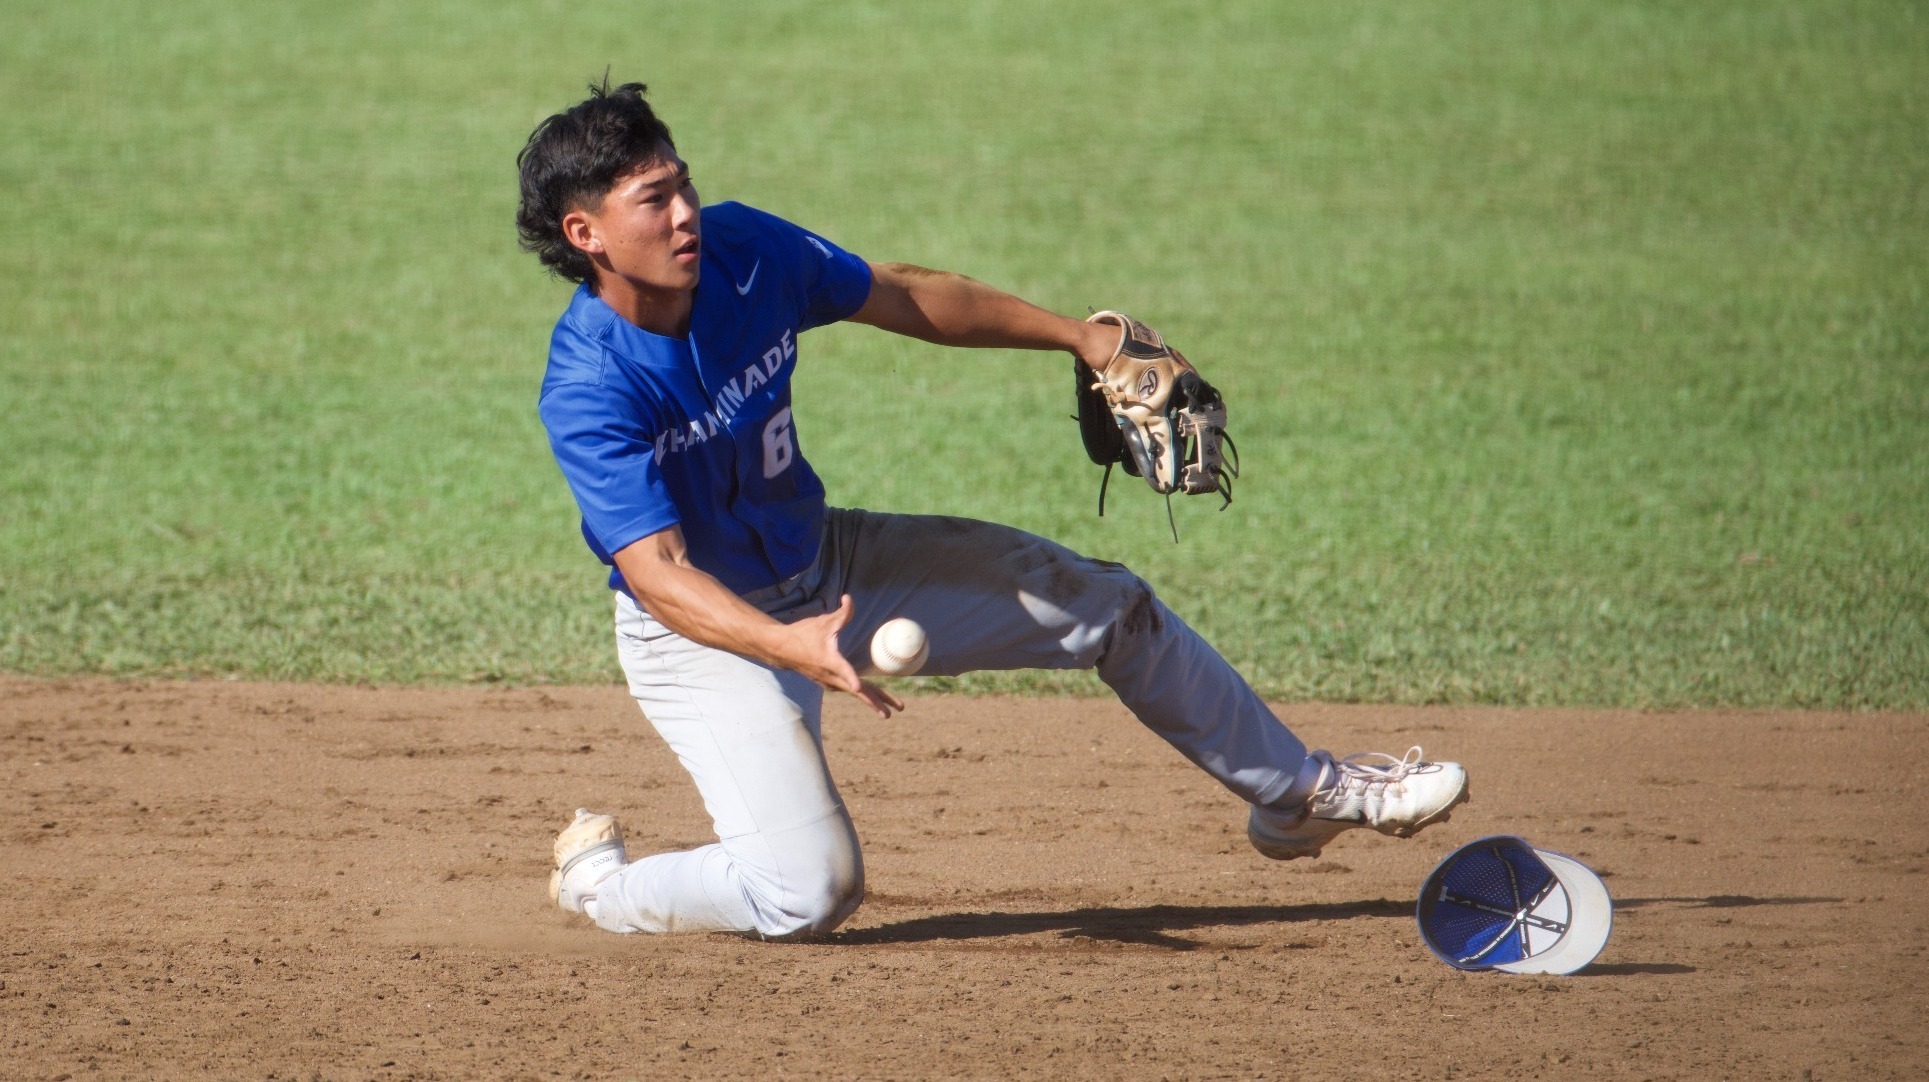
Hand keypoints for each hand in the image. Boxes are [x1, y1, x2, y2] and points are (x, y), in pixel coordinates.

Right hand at [783, 594, 905, 718]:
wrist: (781, 649)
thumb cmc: (803, 634)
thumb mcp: (823, 622)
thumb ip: (841, 613)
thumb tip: (849, 598)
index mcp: (829, 661)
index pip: (842, 670)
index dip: (851, 678)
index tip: (858, 688)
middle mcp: (830, 675)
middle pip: (856, 691)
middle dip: (875, 701)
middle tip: (892, 712)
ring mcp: (829, 681)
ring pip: (854, 693)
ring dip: (872, 701)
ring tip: (889, 710)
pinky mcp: (828, 683)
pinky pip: (848, 690)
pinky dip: (862, 695)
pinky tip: (872, 698)